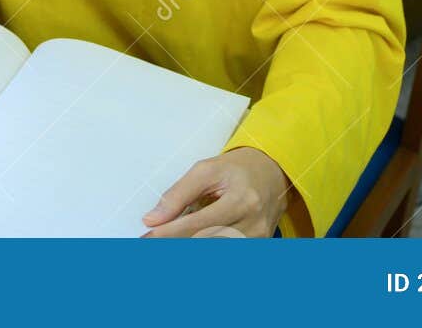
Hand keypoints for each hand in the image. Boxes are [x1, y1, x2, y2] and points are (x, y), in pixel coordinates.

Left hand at [141, 147, 290, 237]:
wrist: (273, 172)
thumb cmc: (239, 169)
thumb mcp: (206, 169)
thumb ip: (178, 194)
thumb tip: (153, 219)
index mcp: (241, 200)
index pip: (197, 224)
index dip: (168, 233)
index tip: (148, 237)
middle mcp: (253, 224)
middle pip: (206, 243)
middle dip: (175, 244)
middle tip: (151, 245)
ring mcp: (258, 239)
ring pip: (215, 251)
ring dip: (189, 248)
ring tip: (167, 244)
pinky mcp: (258, 246)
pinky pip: (226, 252)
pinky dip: (205, 249)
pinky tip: (189, 243)